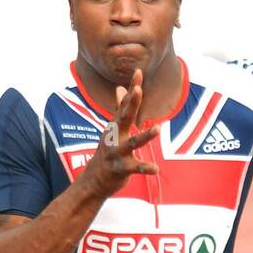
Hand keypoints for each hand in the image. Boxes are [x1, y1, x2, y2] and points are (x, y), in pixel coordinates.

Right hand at [83, 67, 158, 197]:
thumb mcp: (113, 128)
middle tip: (138, 90)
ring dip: (144, 136)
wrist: (94, 180)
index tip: (139, 72)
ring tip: (157, 129)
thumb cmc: (108, 151)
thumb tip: (120, 88)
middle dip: (131, 104)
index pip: (125, 104)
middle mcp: (115, 136)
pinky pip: (134, 168)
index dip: (132, 88)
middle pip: (124, 118)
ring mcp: (117, 153)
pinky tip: (156, 169)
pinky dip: (145, 168)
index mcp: (116, 126)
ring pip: (132, 143)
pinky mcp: (120, 169)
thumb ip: (119, 108)